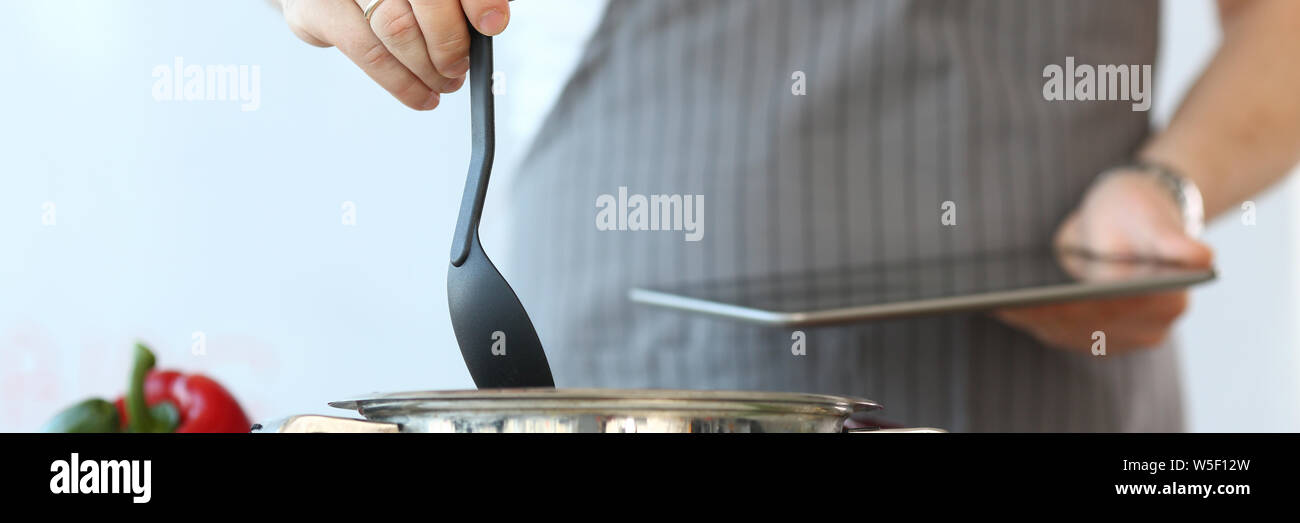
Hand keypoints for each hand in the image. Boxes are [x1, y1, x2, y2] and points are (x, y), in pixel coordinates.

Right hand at [279, 0, 510, 109]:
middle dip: (449, 45)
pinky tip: (421, 95)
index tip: (491, 23)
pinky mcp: (314, 11)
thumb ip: (454, 2)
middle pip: (424, 3)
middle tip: (460, 67)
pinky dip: (400, 83)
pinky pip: (365, 54)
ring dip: (428, 70)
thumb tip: (489, 18)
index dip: (476, 1)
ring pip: (394, 32)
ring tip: (444, 84)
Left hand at [993, 169, 1214, 353]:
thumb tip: (1203, 258)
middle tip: (999, 299)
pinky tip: (993, 302)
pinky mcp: (1090, 336)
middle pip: (1084, 323)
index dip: (1077, 304)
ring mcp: (1119, 338)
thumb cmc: (1139, 209)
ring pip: (1063, 330)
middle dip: (1042, 311)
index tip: (1040, 298)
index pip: (1114, 309)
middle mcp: (1148, 329)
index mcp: (1169, 301)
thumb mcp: (1153, 214)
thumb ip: (1174, 239)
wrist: (1126, 218)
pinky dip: (1024, 317)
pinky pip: (1052, 329)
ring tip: (988, 300)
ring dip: (1027, 317)